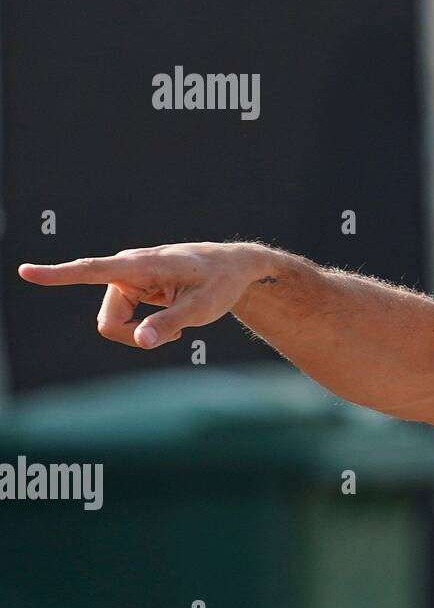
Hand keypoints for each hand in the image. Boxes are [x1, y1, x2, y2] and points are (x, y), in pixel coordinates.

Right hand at [18, 242, 269, 348]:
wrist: (232, 267)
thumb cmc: (220, 284)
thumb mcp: (203, 308)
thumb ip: (170, 324)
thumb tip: (140, 341)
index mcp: (142, 266)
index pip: (93, 270)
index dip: (59, 275)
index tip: (26, 271)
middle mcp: (127, 267)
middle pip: (109, 320)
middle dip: (133, 337)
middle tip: (177, 338)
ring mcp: (127, 277)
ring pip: (114, 322)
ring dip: (141, 332)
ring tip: (178, 325)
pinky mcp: (131, 286)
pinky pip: (122, 319)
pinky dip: (144, 327)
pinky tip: (172, 321)